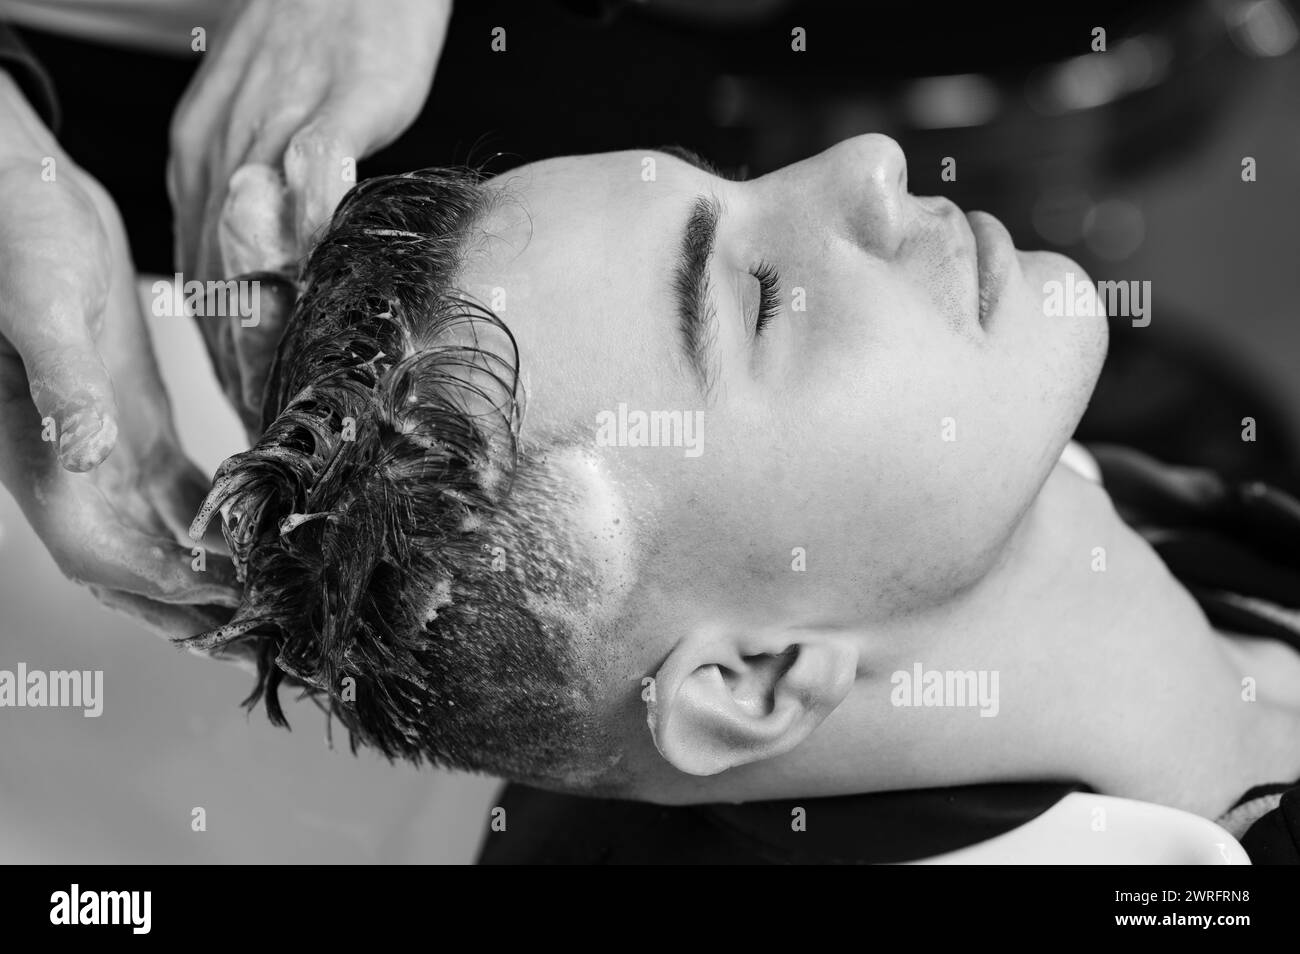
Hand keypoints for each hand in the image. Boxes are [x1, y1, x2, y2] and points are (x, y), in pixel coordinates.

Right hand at [0, 73, 240, 640]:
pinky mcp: (135, 417)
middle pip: (137, 567)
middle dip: (193, 610)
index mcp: (49, 459)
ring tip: (266, 605)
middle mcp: (77, 469)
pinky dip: (214, 520)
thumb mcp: (43, 313)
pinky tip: (255, 531)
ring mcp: (107, 448)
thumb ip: (62, 390)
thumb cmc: (18, 240)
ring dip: (207, 576)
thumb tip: (83, 457)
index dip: (168, 589)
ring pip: (160, 536)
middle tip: (261, 639)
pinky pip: (177, 489)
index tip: (232, 610)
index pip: (108, 554)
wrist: (25, 194)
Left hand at [169, 0, 448, 434]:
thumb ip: (268, 202)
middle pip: (221, 274)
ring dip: (267, 320)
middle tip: (261, 418)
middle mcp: (222, 153)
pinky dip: (315, 228)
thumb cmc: (319, 48)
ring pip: (255, 239)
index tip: (243, 406)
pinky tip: (328, 279)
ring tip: (286, 383)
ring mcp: (273, 128)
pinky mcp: (330, 104)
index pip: (204, 278)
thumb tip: (284, 277)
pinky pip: (315, 172)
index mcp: (203, 166)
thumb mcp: (268, 133)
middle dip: (237, 357)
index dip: (220, 350)